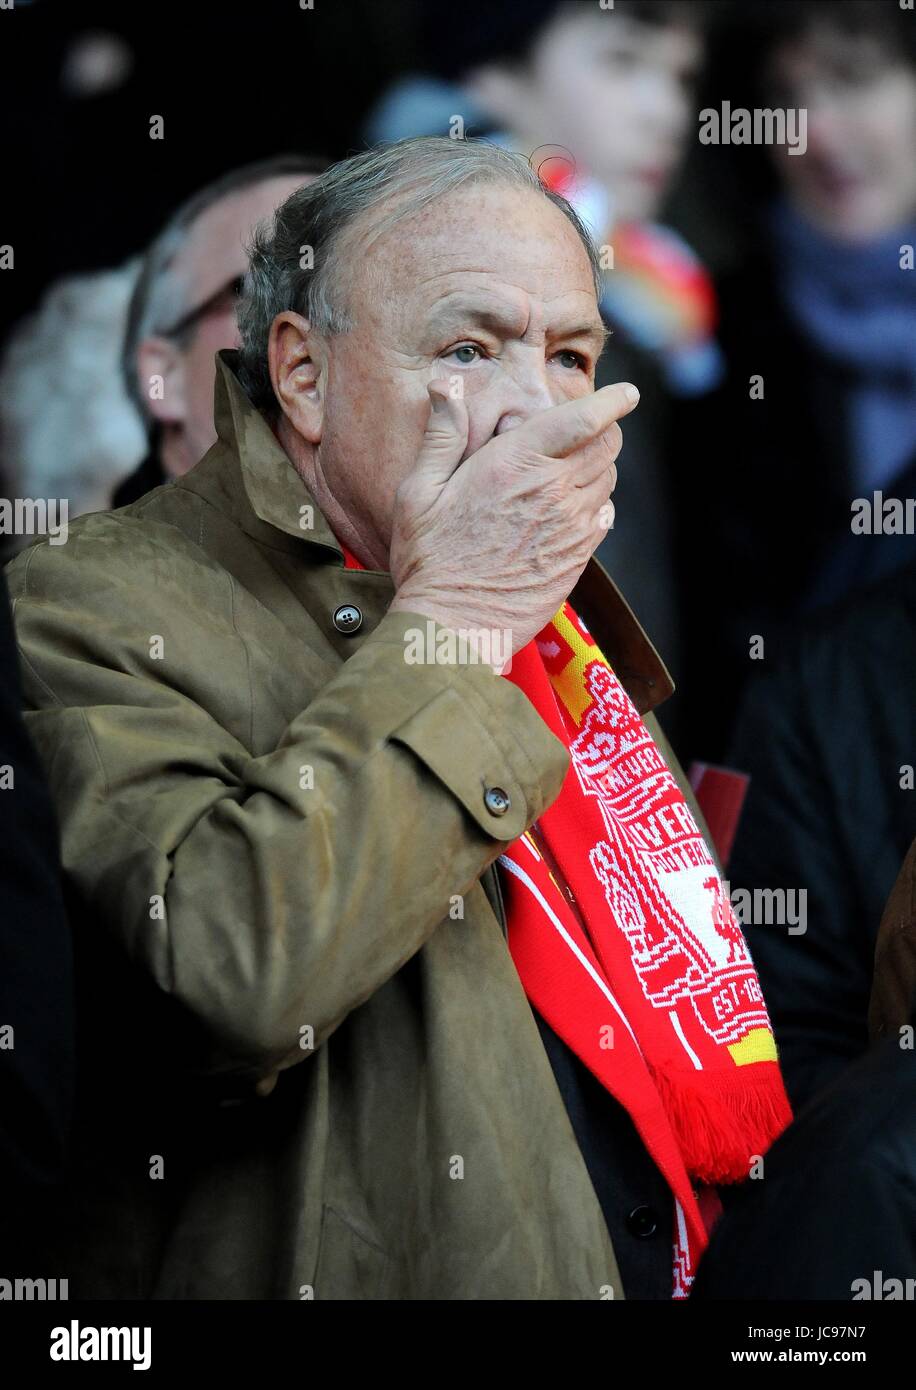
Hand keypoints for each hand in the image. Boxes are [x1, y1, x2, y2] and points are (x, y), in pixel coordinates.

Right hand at [388, 379, 637, 658]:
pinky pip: (604, 516)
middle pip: (606, 445)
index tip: (626, 392)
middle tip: (586, 430)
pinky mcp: (577, 557)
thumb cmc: (429, 559)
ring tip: (569, 470)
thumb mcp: (418, 491)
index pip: (582, 419)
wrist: (454, 626)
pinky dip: (596, 503)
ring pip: (607, 479)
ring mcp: (571, 526)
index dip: (611, 401)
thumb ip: (441, 434)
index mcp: (515, 463)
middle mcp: (553, 490)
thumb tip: (445, 385)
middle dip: (603, 430)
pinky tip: (571, 509)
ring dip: (597, 466)